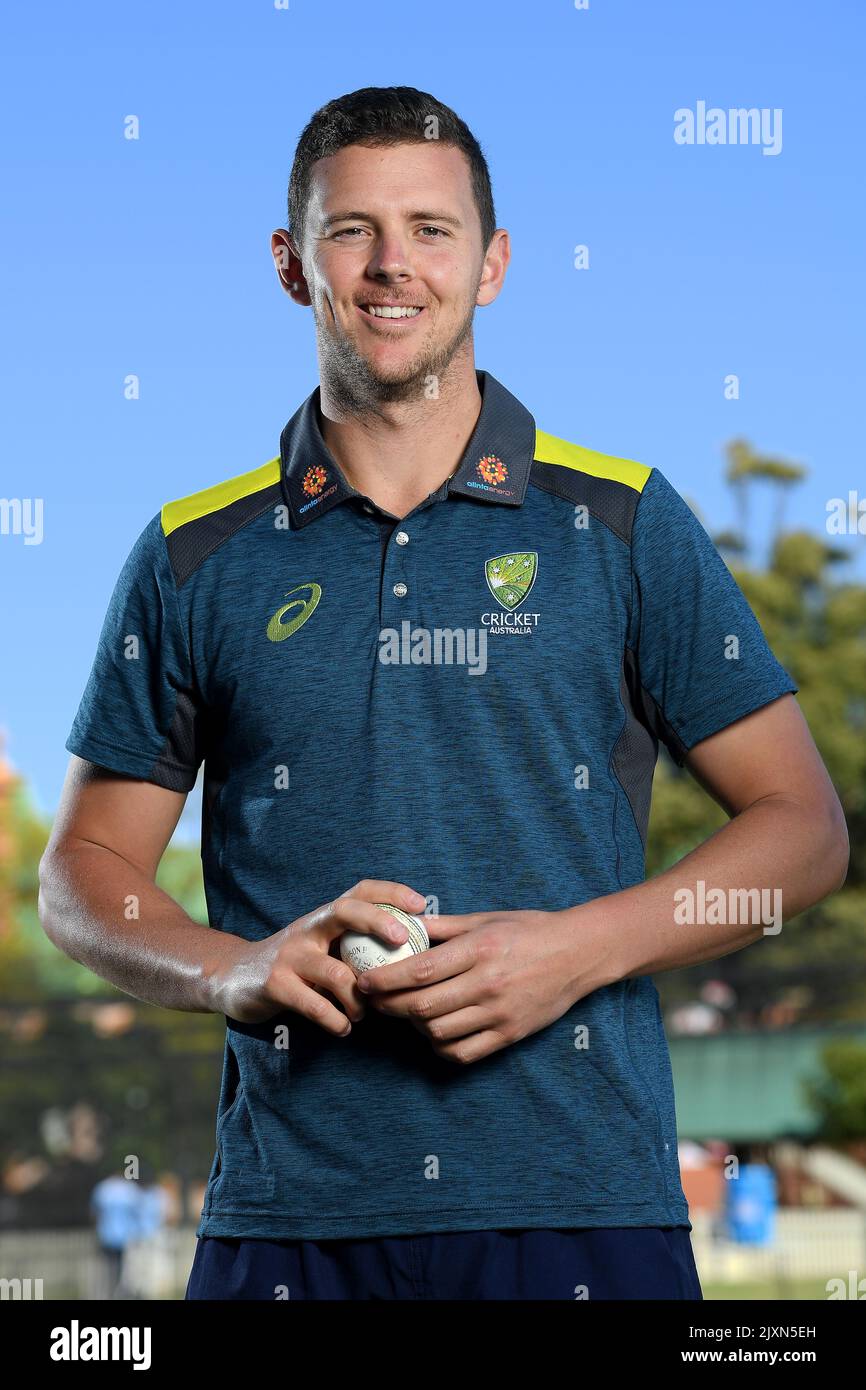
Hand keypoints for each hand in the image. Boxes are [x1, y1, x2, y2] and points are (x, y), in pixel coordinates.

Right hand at [213, 879, 423, 1031]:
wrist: (233, 977)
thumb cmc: (295, 964)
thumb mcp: (322, 946)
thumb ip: (355, 946)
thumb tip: (413, 956)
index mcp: (324, 917)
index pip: (359, 891)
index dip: (391, 892)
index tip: (420, 903)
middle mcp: (307, 929)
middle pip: (344, 911)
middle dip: (378, 921)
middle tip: (403, 941)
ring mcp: (290, 955)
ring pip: (336, 973)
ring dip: (359, 1000)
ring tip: (363, 1014)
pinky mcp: (275, 984)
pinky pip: (315, 1005)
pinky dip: (336, 1021)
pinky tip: (343, 1027)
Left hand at [356, 908, 606, 1064]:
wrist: (579, 954)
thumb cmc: (531, 930)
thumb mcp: (487, 919)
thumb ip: (446, 926)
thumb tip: (408, 925)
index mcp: (479, 950)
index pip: (420, 971)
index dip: (385, 979)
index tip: (364, 980)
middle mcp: (487, 984)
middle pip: (422, 1006)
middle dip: (389, 1005)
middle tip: (374, 999)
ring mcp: (499, 1013)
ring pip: (438, 1032)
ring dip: (414, 1025)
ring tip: (406, 1012)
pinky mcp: (509, 1035)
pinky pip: (463, 1052)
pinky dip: (440, 1046)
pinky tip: (434, 1032)